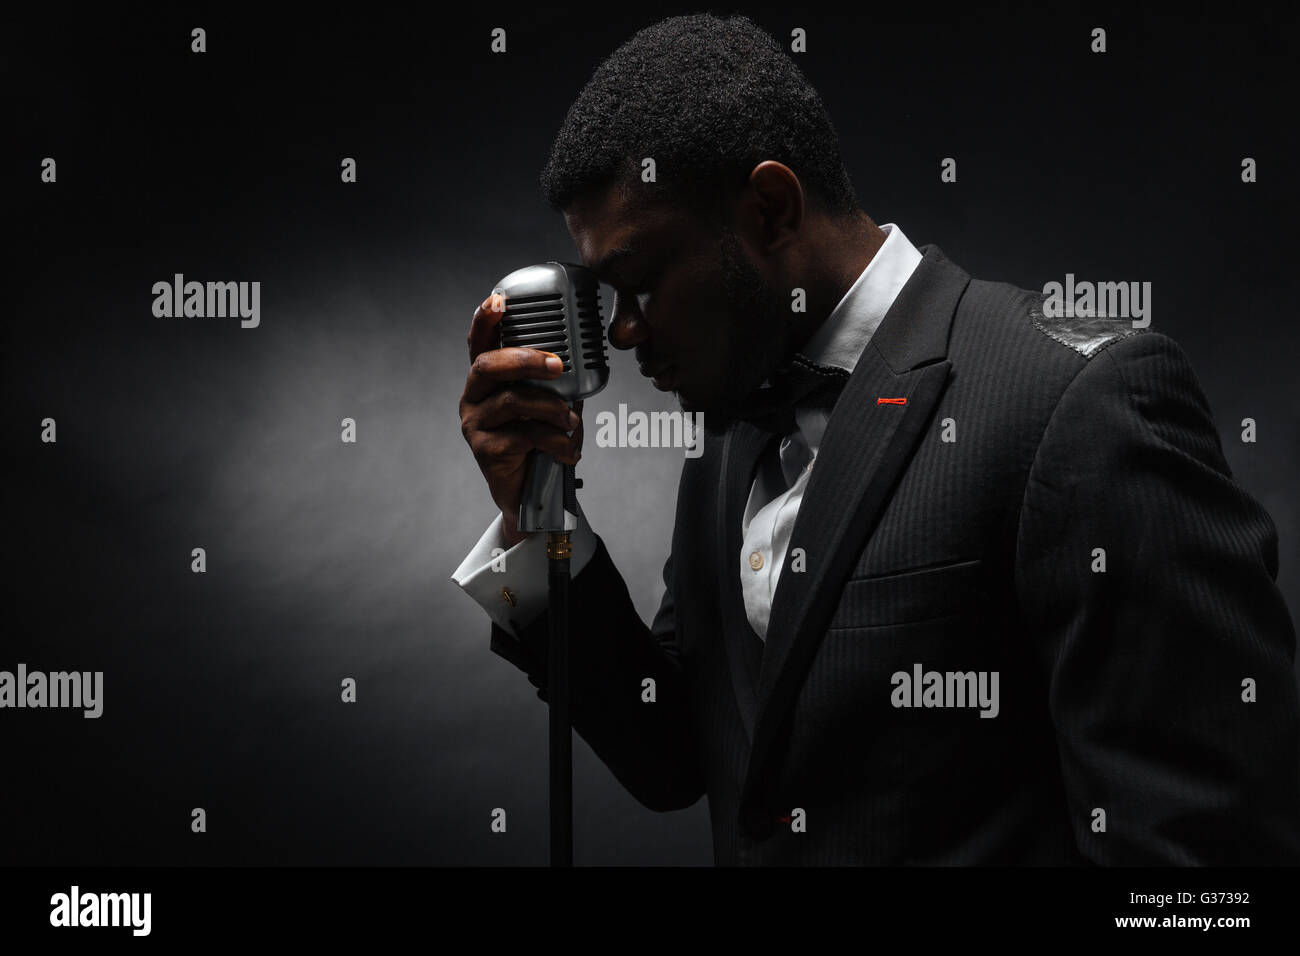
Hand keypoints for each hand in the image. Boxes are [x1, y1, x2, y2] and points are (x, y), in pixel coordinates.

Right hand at [459, 293, 583, 546]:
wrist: (532, 496)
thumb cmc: (540, 443)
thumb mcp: (550, 406)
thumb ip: (557, 383)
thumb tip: (580, 360)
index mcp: (487, 381)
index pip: (479, 343)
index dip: (486, 320)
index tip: (499, 300)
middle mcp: (474, 398)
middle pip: (488, 366)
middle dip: (525, 359)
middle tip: (558, 365)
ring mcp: (476, 425)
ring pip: (513, 401)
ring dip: (552, 408)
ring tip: (571, 421)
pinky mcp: (486, 452)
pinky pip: (525, 435)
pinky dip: (556, 440)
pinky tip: (568, 449)